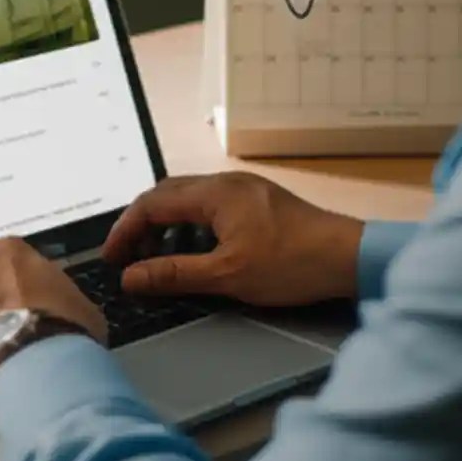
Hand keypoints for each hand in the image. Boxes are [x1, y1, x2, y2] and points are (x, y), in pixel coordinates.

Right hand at [102, 172, 364, 306]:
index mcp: (215, 193)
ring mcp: (245, 189)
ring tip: (158, 257)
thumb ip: (174, 274)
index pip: (152, 203)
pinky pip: (210, 205)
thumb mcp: (226, 275)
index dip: (125, 231)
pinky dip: (190, 225)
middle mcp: (227, 182)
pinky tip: (194, 250)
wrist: (349, 258)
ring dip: (166, 225)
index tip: (112, 258)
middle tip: (129, 258)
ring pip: (189, 199)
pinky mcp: (258, 202)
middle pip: (167, 194)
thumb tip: (131, 277)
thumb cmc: (291, 264)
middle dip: (142, 225)